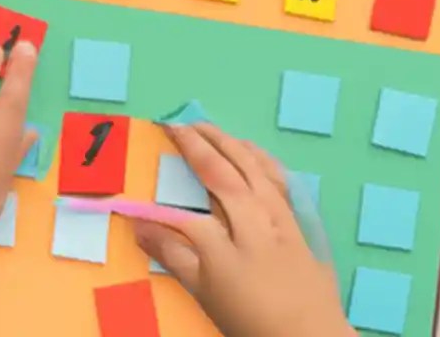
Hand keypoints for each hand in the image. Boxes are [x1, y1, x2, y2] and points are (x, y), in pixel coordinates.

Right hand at [133, 124, 353, 336]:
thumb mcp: (204, 291)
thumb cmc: (252, 317)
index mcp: (229, 234)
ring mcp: (282, 219)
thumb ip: (173, 254)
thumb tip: (139, 224)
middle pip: (227, 170)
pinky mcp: (300, 227)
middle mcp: (257, 217)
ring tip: (217, 131)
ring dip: (234, 145)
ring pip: (258, 170)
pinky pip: (280, 181)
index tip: (155, 149)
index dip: (170, 174)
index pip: (191, 193)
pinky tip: (259, 160)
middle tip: (183, 123)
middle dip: (204, 143)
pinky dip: (265, 162)